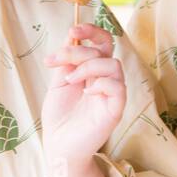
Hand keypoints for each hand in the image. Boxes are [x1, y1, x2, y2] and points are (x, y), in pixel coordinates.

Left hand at [42, 24, 125, 176]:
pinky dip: (101, 84)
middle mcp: (106, 79)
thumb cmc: (59, 116)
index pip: (103, 42)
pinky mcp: (115, 109)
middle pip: (105, 49)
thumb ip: (66, 59)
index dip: (92, 30)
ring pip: (113, 65)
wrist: (58, 145)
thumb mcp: (58, 81)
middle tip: (57, 60)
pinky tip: (85, 93)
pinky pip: (118, 87)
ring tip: (70, 80)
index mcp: (94, 71)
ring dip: (88, 66)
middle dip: (79, 49)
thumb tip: (72, 34)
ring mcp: (112, 94)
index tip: (73, 30)